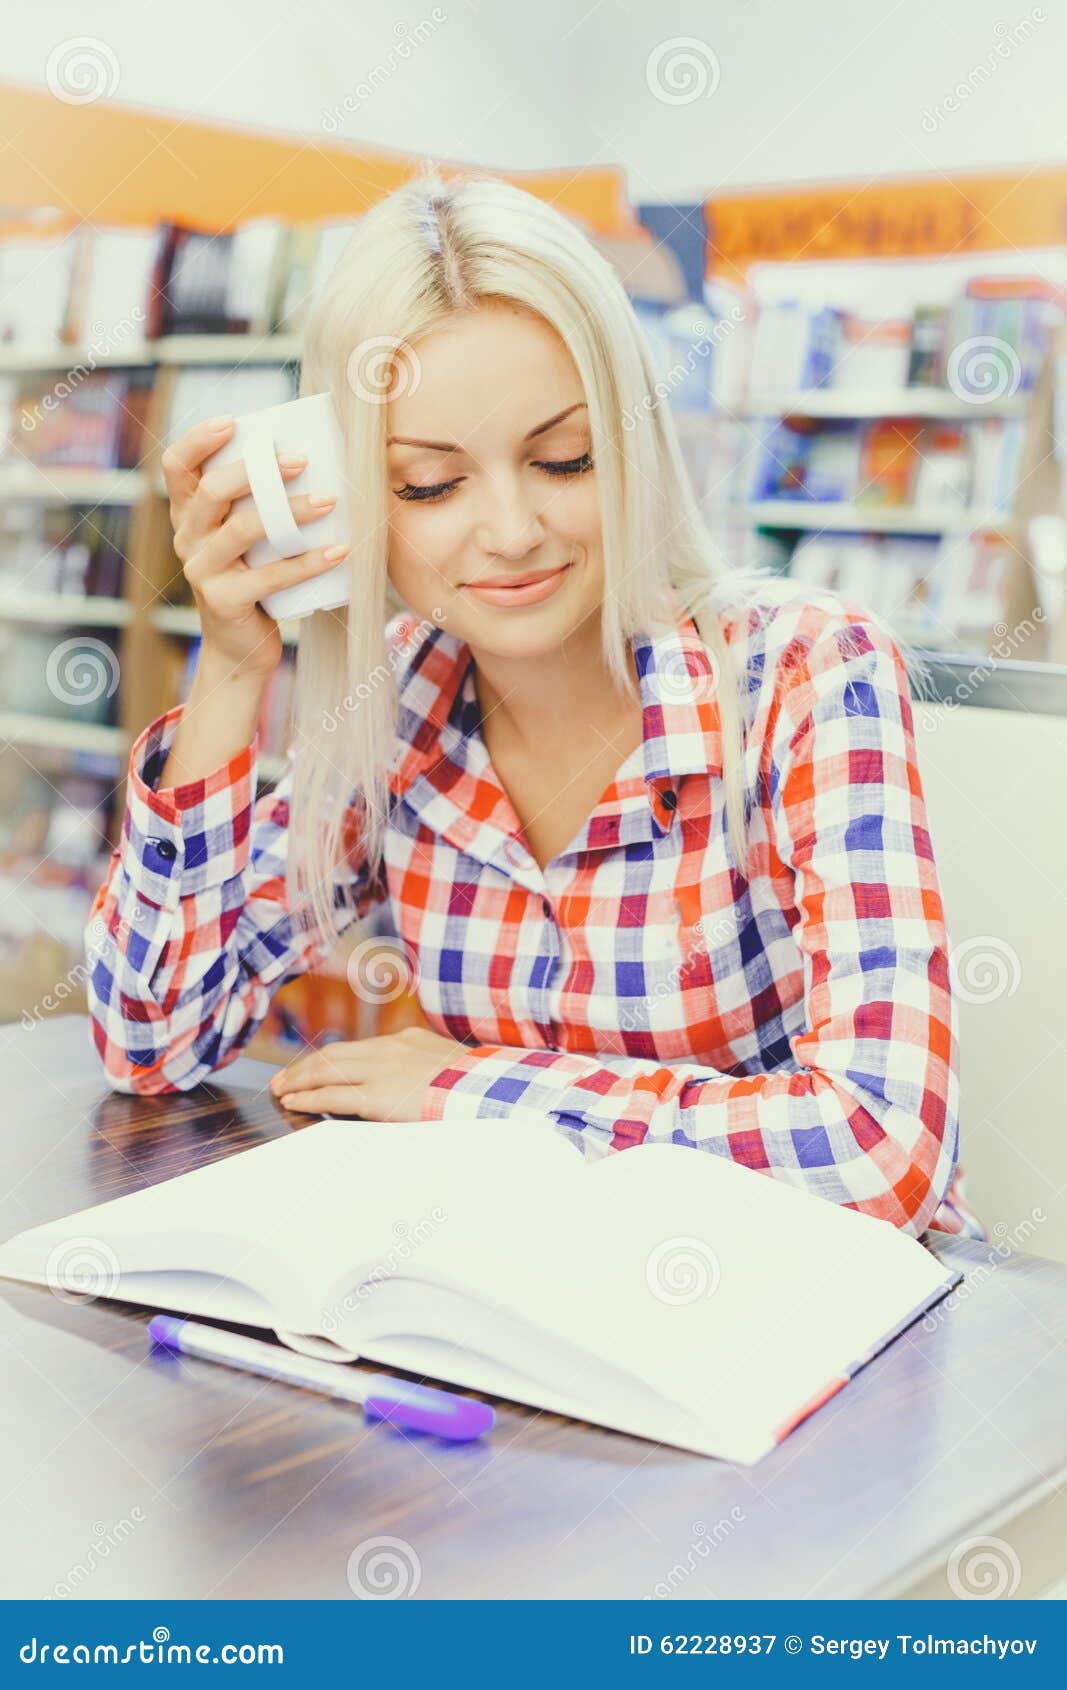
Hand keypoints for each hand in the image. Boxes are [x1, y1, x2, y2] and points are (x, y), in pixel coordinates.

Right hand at [161, 415, 349, 681]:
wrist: (240, 648)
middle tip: (301, 460)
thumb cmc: (252, 581)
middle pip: (211, 491)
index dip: (197, 440)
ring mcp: (202, 571)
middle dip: (256, 470)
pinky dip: (308, 563)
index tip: (232, 422)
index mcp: (188, 516)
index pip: (176, 467)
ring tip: (329, 502)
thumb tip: (308, 460)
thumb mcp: (245, 540)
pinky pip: (270, 576)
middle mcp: (187, 539)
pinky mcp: (224, 601)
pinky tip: (338, 551)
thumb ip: (254, 505)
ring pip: (243, 530)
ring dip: (290, 511)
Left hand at [268, 1028, 465, 1121]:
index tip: (315, 1067)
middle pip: (335, 1054)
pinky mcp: (377, 1096)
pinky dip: (309, 1099)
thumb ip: (426, 1070)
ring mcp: (381, 1071)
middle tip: (283, 1078)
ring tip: (280, 1090)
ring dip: (299, 1081)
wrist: (489, 1090)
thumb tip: (419, 1084)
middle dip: (305, 1067)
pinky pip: (334, 1096)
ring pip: (327, 1071)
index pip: (358, 1048)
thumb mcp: (449, 1067)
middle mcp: (389, 1049)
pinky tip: (293, 1102)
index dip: (331, 1059)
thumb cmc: (477, 1086)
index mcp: (408, 1041)